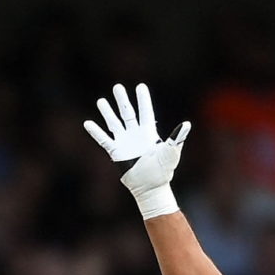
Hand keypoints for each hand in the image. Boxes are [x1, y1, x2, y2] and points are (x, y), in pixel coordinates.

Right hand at [81, 83, 189, 219]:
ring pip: (114, 123)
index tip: (140, 86)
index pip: (145, 112)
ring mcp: (124, 143)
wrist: (150, 187)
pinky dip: (96, 132)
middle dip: (122, 100)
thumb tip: (186, 124)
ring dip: (108, 112)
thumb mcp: (171, 152)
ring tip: (101, 101)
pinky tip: (88, 123)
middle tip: (117, 87)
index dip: (143, 100)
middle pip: (127, 113)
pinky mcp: (116, 153)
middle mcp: (135, 135)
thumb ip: (177, 137)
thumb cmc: (163, 171)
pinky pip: (104, 140)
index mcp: (149, 133)